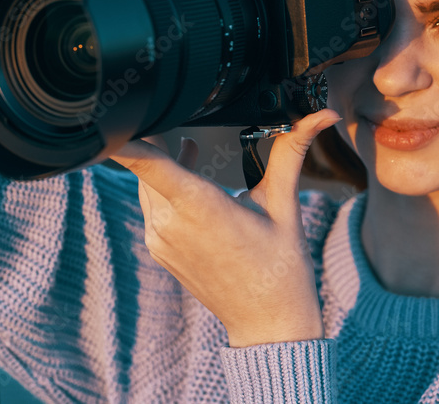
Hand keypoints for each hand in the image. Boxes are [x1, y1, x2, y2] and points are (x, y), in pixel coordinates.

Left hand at [110, 109, 342, 347]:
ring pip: (147, 185)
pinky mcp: (159, 250)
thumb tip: (322, 114)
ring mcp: (160, 239)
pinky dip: (165, 190)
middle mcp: (170, 222)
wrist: (268, 325)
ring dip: (164, 164)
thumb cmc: (281, 267)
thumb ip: (292, 150)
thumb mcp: (285, 203)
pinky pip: (151, 208)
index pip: (146, 161)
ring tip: (190, 149)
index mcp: (198, 205)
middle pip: (146, 164)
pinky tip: (190, 186)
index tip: (117, 115)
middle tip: (180, 120)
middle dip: (160, 140)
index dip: (125, 137)